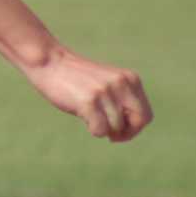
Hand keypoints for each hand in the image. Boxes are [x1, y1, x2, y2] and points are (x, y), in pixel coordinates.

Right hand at [23, 48, 152, 142]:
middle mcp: (121, 83)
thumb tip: (130, 131)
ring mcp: (105, 91)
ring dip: (104, 129)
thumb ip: (123, 101)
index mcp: (130, 78)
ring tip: (89, 115)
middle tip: (111, 134)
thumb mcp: (108, 85)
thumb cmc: (77, 79)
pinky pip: (100, 130)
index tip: (119, 130)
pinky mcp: (89, 100)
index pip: (146, 115)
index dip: (134, 128)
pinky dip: (93, 129)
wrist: (49, 62)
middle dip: (125, 133)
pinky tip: (82, 115)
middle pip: (138, 122)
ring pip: (117, 128)